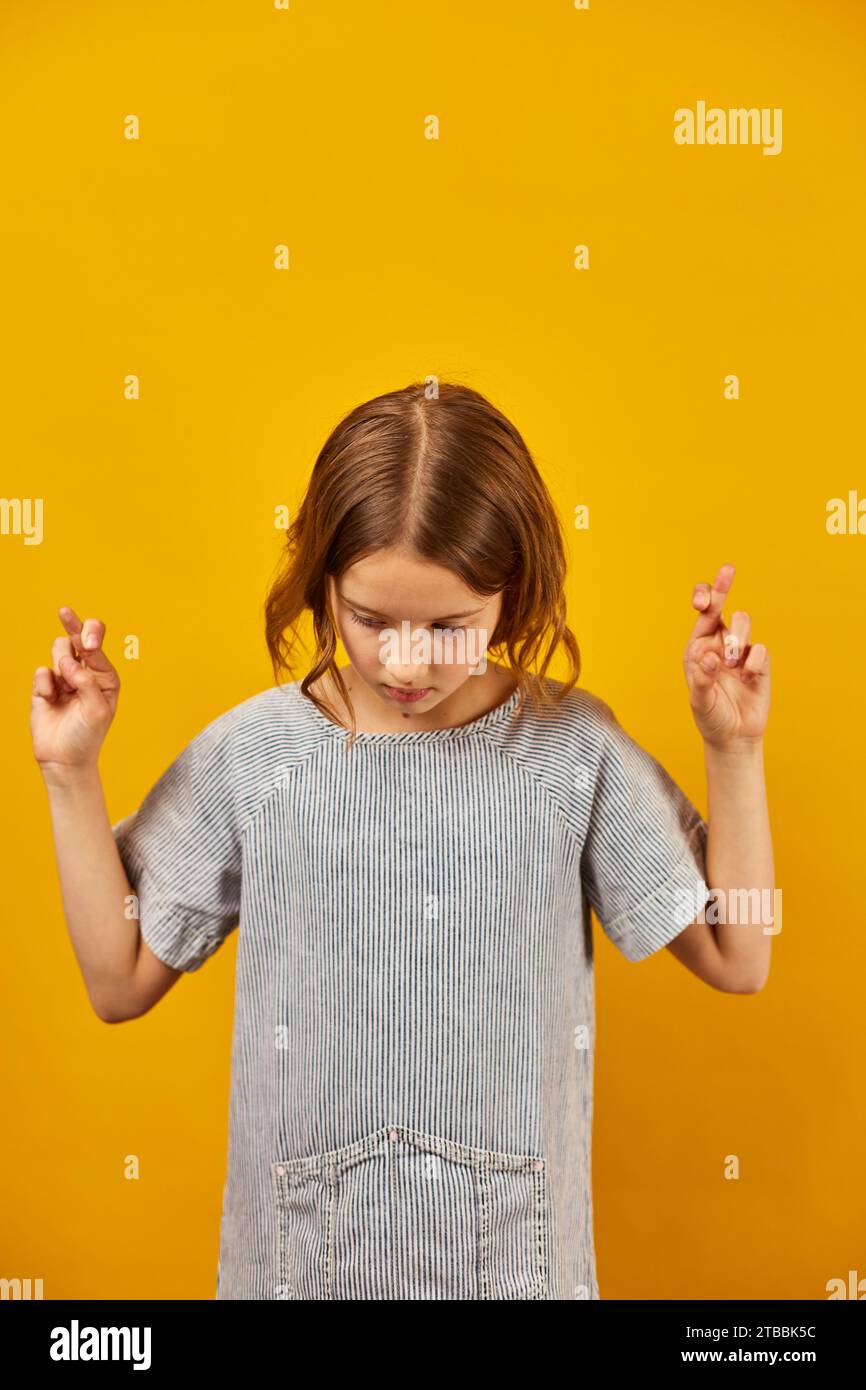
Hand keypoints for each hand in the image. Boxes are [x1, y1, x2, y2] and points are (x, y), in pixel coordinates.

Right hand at [31, 606, 120, 777]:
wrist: (64, 758)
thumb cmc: (87, 736)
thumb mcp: (97, 710)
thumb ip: (87, 683)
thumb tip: (68, 663)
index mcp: (105, 675)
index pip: (98, 645)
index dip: (91, 635)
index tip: (87, 642)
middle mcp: (85, 671)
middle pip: (78, 636)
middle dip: (74, 623)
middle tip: (65, 611)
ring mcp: (64, 676)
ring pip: (58, 649)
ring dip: (60, 663)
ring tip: (64, 685)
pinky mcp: (44, 685)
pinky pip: (41, 671)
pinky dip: (45, 685)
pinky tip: (50, 699)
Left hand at [683, 564, 769, 749]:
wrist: (734, 736)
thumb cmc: (710, 716)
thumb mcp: (700, 701)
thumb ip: (702, 680)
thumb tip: (710, 657)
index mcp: (698, 647)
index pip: (701, 614)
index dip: (703, 598)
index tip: (703, 598)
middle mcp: (718, 643)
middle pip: (722, 606)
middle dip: (723, 587)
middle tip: (728, 570)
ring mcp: (740, 651)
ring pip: (742, 622)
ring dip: (736, 638)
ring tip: (731, 664)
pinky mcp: (759, 662)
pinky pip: (760, 649)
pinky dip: (753, 661)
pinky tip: (747, 676)